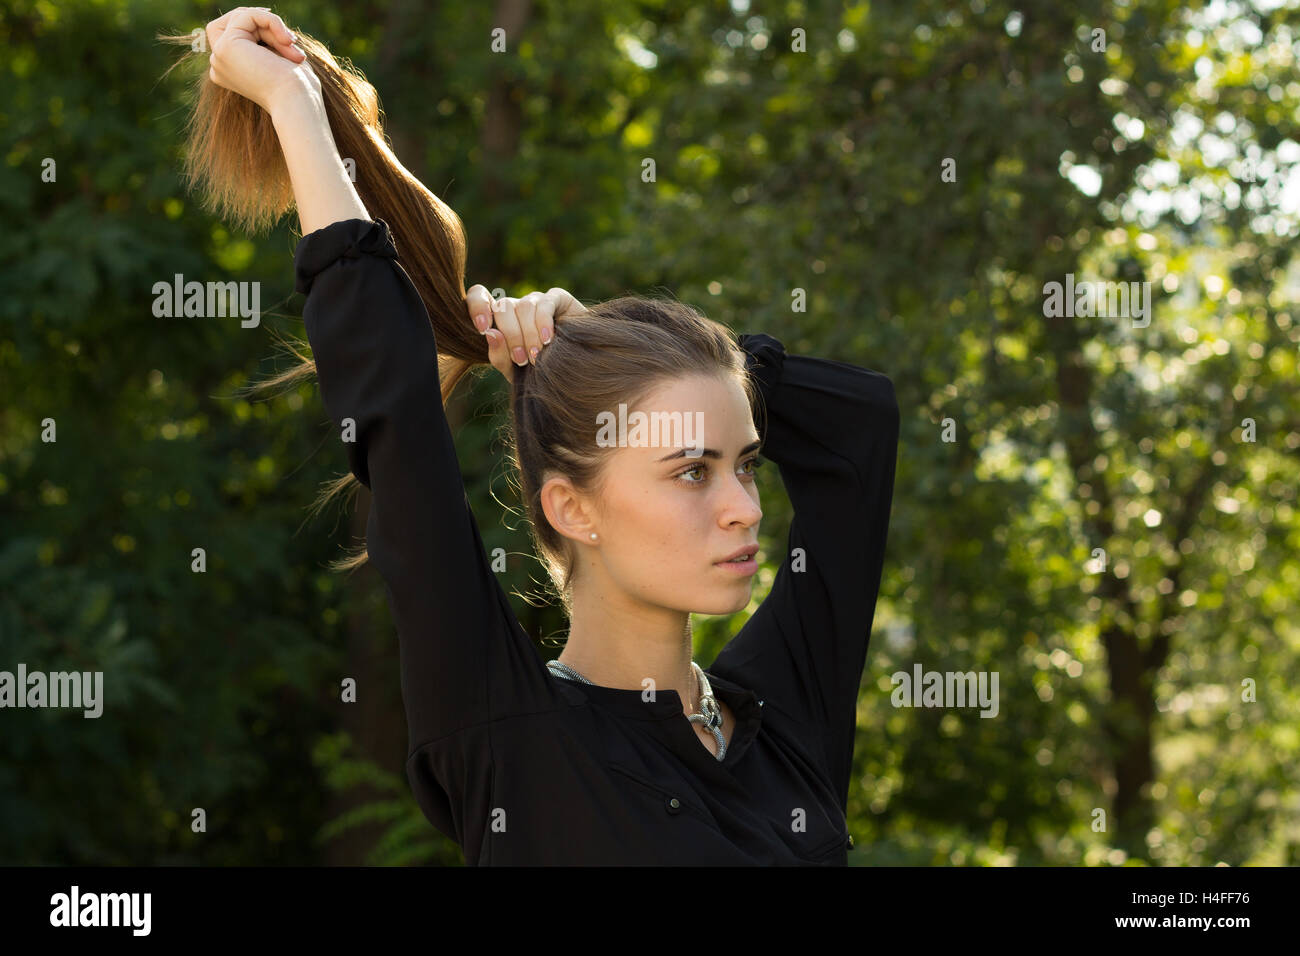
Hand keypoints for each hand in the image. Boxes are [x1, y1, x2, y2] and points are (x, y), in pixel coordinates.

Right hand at [205, 7, 318, 111]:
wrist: (297, 101)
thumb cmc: (296, 86)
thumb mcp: (277, 55)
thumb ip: (264, 38)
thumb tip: (261, 13)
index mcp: (228, 72)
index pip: (232, 33)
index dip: (254, 25)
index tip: (281, 32)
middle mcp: (218, 66)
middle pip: (233, 22)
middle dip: (264, 25)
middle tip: (290, 41)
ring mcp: (218, 56)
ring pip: (241, 17)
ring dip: (272, 27)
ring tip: (291, 47)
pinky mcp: (225, 47)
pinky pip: (247, 15)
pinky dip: (272, 21)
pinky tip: (287, 41)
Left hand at [465, 285, 586, 384]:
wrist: (573, 372)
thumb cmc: (539, 372)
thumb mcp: (514, 371)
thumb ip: (499, 356)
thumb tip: (491, 334)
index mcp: (499, 320)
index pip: (479, 296)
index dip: (477, 306)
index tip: (483, 329)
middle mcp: (516, 306)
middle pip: (503, 306)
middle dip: (511, 336)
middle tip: (522, 360)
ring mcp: (536, 300)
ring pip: (523, 307)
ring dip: (529, 335)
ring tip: (537, 357)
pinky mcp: (557, 298)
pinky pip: (544, 304)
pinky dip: (543, 323)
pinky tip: (548, 340)